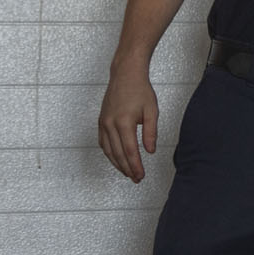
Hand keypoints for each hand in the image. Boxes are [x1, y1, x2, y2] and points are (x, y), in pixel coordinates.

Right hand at [98, 68, 158, 182]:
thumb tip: (150, 151)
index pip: (130, 151)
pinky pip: (103, 142)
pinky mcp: (101, 121)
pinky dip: (109, 153)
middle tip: (136, 178)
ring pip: (108, 150)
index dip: (135, 166)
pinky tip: (116, 159)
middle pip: (118, 154)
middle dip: (127, 169)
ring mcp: (103, 123)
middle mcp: (110, 124)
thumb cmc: (140, 90)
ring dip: (117, 164)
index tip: (140, 176)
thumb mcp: (152, 111)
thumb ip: (151, 132)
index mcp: (124, 122)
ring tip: (127, 173)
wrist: (125, 75)